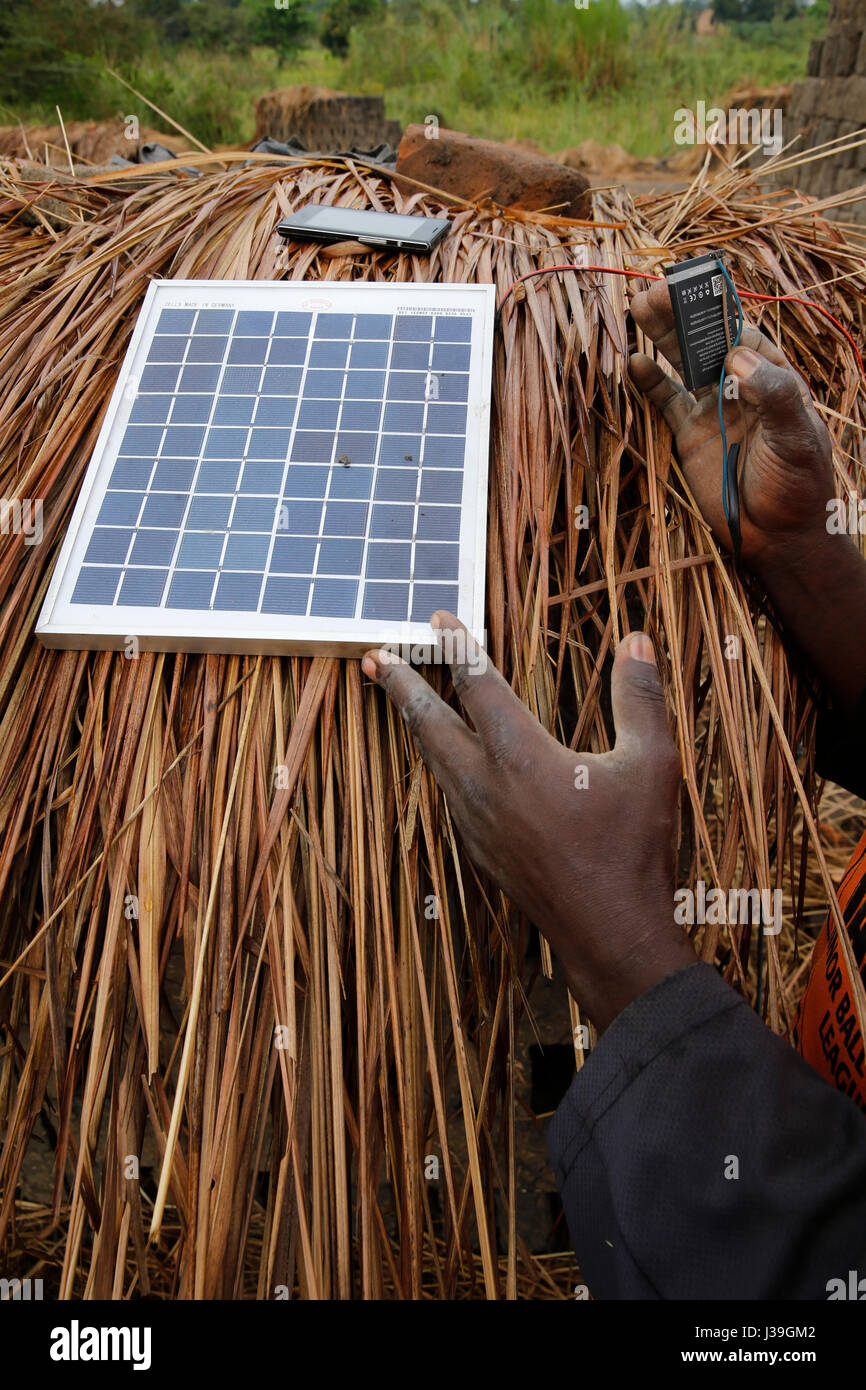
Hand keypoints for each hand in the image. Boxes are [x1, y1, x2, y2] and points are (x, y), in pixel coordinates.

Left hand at [362, 614, 695, 1031]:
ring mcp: (475, 822)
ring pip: (433, 761)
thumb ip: (639, 696)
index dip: (455, 647)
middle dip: (400, 685)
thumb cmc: (633, 848)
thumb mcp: (653, 763)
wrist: (610, 934)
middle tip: (373, 657)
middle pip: (428, 723)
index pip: (476, 684)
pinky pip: (449, 795)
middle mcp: (485, 786)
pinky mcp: (479, 851)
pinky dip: (440, 765)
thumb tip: (637, 640)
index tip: (437, 619)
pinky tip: (449, 766)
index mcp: (520, 755)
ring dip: (417, 725)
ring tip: (402, 701)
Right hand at [629, 281, 835, 567]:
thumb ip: (773, 394)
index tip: (698, 287)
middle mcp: (740, 387)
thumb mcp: (797, 436)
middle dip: (683, 314)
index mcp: (773, 378)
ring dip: (663, 336)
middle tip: (657, 291)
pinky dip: (650, 381)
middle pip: (707, 340)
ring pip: (683, 362)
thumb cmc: (799, 484)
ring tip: (640, 307)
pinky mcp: (690, 435)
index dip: (720, 308)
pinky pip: (666, 401)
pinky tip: (635, 362)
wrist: (777, 536)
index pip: (744, 331)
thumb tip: (737, 355)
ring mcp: (713, 409)